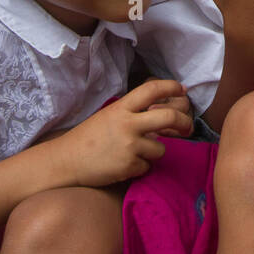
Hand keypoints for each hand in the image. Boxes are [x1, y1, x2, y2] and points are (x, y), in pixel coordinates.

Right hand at [53, 78, 191, 186]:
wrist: (66, 161)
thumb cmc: (90, 137)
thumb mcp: (110, 115)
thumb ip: (134, 112)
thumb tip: (163, 109)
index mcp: (121, 108)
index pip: (152, 90)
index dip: (171, 86)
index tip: (182, 89)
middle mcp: (127, 124)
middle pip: (169, 117)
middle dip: (184, 122)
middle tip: (187, 127)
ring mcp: (129, 146)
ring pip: (161, 148)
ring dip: (153, 151)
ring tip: (133, 152)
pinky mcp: (128, 167)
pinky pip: (148, 167)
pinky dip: (140, 167)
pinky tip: (123, 164)